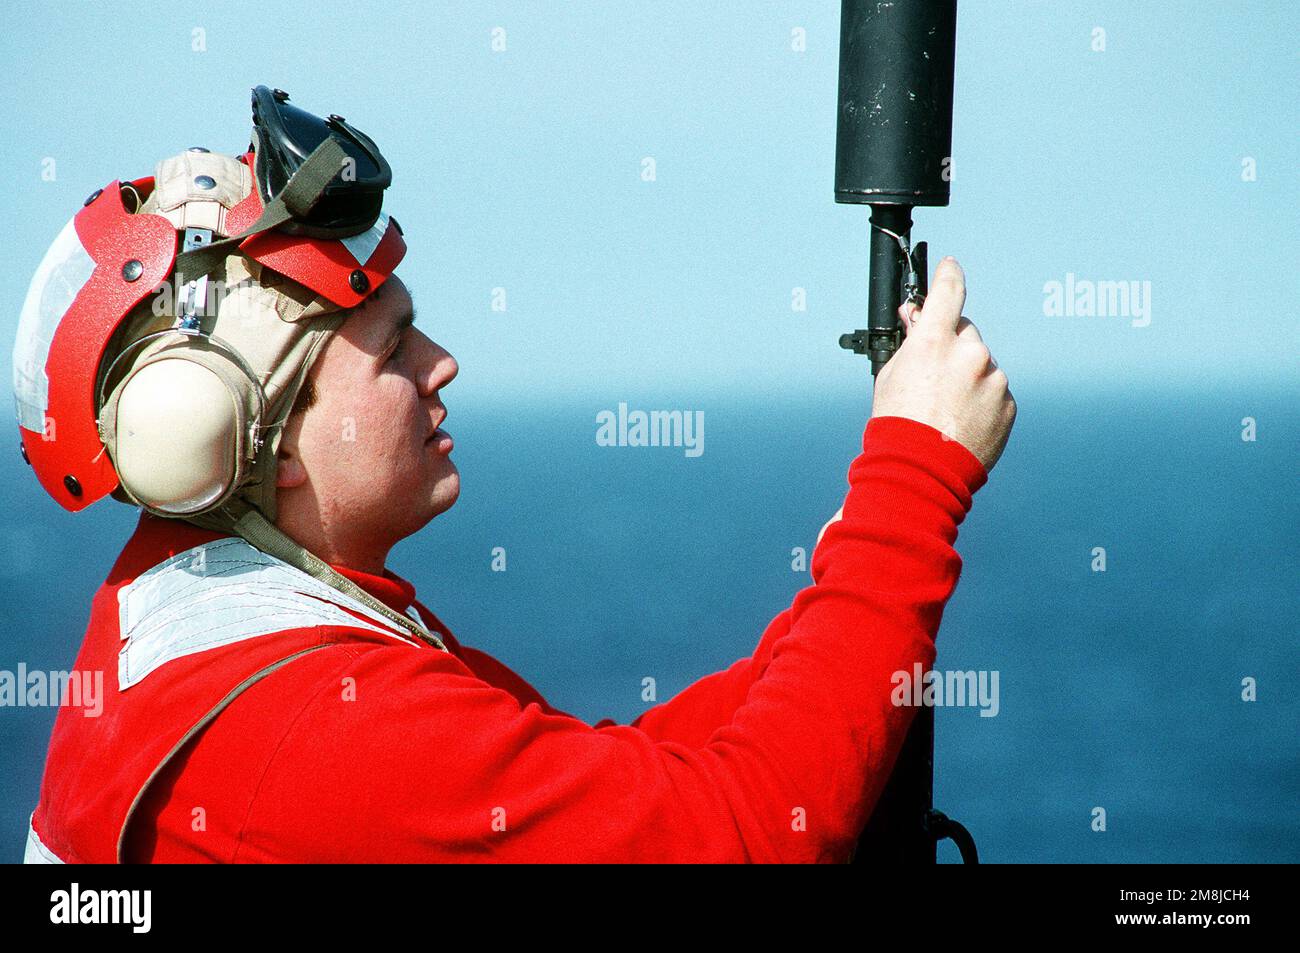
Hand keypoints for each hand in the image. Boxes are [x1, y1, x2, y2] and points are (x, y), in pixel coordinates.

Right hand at [870, 257, 1016, 473]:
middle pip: (965, 333)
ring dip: (968, 375)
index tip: (950, 266)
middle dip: (952, 344)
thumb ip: (911, 341)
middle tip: (933, 371)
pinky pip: (994, 390)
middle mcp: (969, 355)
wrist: (921, 469)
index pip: (948, 291)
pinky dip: (981, 399)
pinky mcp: (1007, 404)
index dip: (948, 274)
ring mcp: (993, 379)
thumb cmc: (899, 423)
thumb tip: (918, 317)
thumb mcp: (892, 374)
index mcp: (934, 342)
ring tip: (945, 407)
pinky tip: (961, 419)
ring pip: (982, 364)